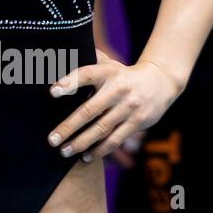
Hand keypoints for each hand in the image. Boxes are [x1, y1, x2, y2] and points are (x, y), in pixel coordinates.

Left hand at [47, 50, 181, 162]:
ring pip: (101, 129)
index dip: (69, 82)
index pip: (86, 74)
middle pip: (89, 110)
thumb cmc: (123, 74)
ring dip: (82, 142)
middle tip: (51, 139)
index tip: (52, 92)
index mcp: (107, 72)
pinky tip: (86, 156)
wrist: (160, 82)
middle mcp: (118, 89)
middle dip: (69, 127)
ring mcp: (129, 107)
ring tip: (65, 152)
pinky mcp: (138, 122)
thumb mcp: (108, 64)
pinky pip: (116, 139)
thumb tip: (60, 56)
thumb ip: (88, 60)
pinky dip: (100, 149)